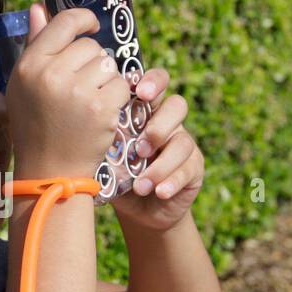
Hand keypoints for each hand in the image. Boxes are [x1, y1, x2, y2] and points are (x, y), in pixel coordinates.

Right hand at [7, 3, 133, 179]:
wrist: (50, 170)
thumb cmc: (36, 125)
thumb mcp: (25, 85)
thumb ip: (35, 44)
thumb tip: (39, 6)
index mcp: (29, 65)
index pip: (64, 22)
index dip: (83, 20)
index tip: (92, 27)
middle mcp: (50, 74)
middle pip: (90, 46)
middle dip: (92, 64)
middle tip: (80, 90)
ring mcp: (77, 91)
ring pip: (108, 66)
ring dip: (105, 81)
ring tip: (88, 104)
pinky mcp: (100, 108)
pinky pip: (120, 86)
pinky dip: (115, 100)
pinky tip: (99, 115)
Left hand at [110, 69, 203, 230]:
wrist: (137, 210)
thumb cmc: (117, 175)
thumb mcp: (107, 157)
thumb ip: (105, 142)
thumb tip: (97, 136)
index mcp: (146, 111)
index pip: (156, 84)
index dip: (153, 82)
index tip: (139, 92)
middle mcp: (168, 123)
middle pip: (177, 105)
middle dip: (160, 123)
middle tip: (140, 148)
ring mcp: (183, 144)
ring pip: (182, 141)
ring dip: (161, 163)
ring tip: (141, 184)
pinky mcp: (194, 167)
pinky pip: (188, 169)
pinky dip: (171, 181)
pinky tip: (158, 192)